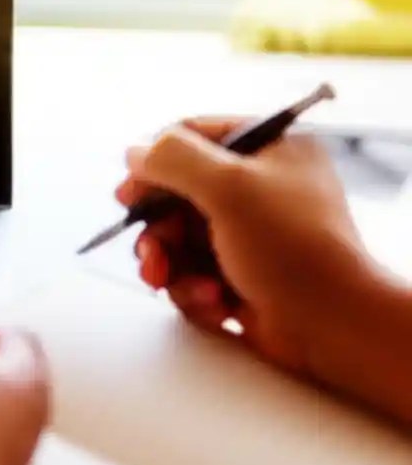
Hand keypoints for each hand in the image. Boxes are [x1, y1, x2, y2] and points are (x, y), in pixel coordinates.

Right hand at [116, 117, 375, 375]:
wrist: (334, 326)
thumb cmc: (294, 249)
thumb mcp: (230, 187)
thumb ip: (175, 160)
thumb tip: (135, 152)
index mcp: (268, 150)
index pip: (193, 138)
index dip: (154, 165)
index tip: (130, 194)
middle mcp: (258, 188)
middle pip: (176, 196)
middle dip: (158, 231)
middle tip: (152, 253)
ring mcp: (248, 234)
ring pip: (178, 240)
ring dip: (172, 266)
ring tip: (179, 284)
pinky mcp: (240, 274)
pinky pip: (192, 274)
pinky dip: (195, 291)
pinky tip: (216, 303)